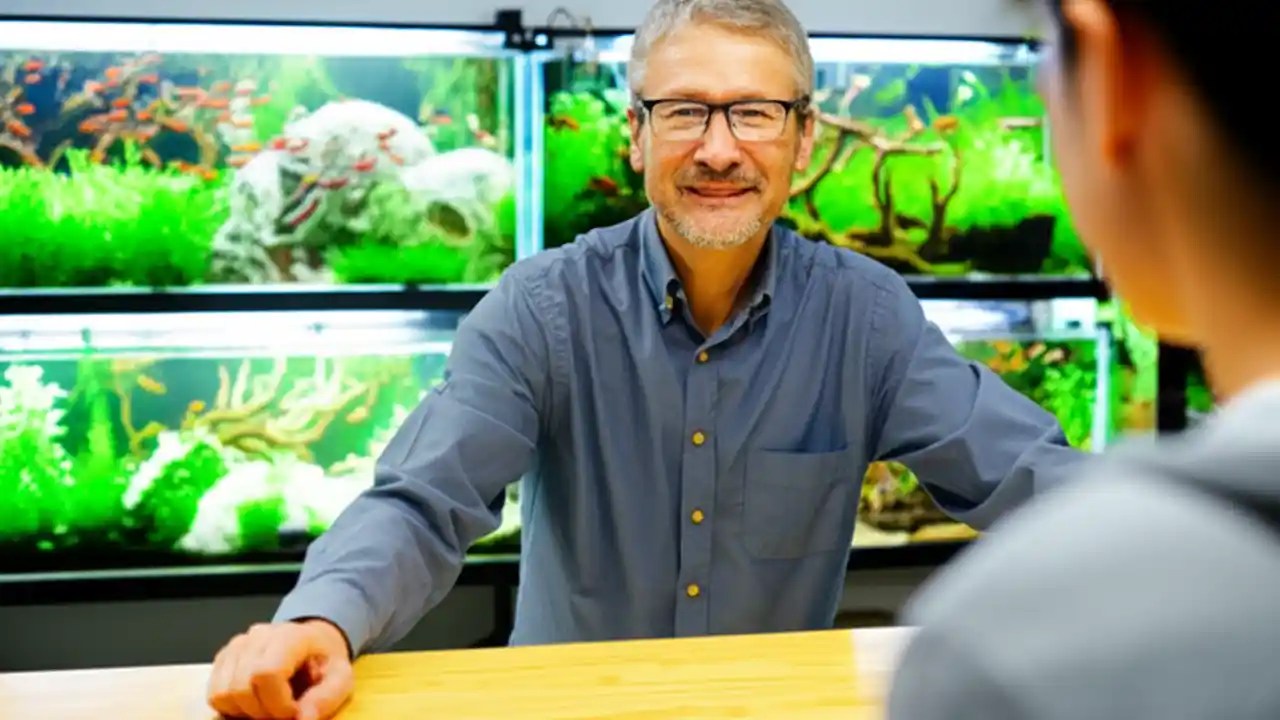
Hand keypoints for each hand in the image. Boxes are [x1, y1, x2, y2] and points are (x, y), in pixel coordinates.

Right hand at [206, 619, 354, 719]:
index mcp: (289, 636)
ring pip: (222, 693)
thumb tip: (302, 719)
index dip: (277, 704)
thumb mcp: (341, 678)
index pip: (266, 673)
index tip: (293, 712)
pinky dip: (232, 707)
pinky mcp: (223, 659)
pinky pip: (214, 694)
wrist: (312, 641)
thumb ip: (326, 698)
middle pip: (241, 687)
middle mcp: (257, 636)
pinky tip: (255, 702)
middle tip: (282, 712)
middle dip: (262, 712)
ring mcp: (236, 646)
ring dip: (245, 711)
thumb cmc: (325, 660)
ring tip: (269, 707)